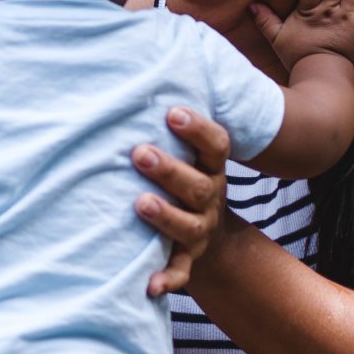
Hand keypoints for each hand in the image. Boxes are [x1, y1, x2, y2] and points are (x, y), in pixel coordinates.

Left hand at [133, 108, 229, 295]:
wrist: (210, 239)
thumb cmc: (184, 180)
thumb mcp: (188, 153)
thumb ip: (172, 125)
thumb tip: (137, 69)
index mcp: (211, 169)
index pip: (215, 146)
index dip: (197, 129)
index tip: (172, 112)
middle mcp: (210, 199)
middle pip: (197, 185)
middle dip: (169, 169)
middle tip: (139, 152)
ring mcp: (200, 232)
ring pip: (189, 226)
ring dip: (165, 215)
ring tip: (139, 203)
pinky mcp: (187, 261)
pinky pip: (180, 273)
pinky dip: (167, 279)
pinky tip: (149, 285)